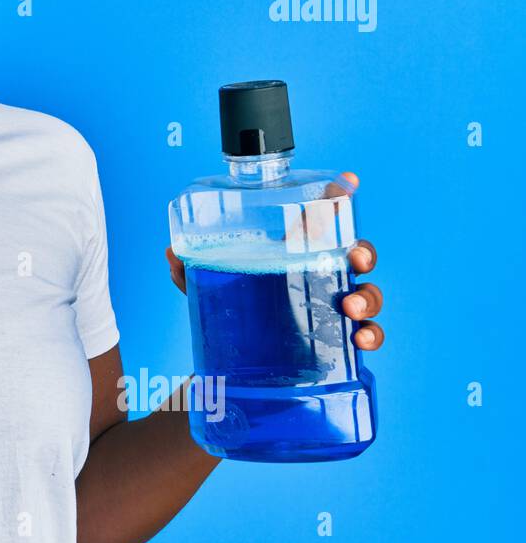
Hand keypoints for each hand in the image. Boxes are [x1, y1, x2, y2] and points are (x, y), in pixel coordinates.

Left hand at [164, 171, 384, 351]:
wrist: (240, 356)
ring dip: (368, 297)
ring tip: (350, 308)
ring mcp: (334, 305)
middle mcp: (322, 273)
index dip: (339, 199)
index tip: (346, 186)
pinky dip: (372, 337)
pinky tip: (362, 341)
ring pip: (367, 293)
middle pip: (356, 253)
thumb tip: (171, 252)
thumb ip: (191, 268)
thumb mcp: (212, 284)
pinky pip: (366, 335)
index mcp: (297, 249)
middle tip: (354, 258)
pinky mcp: (339, 339)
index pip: (322, 218)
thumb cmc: (236, 305)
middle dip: (363, 252)